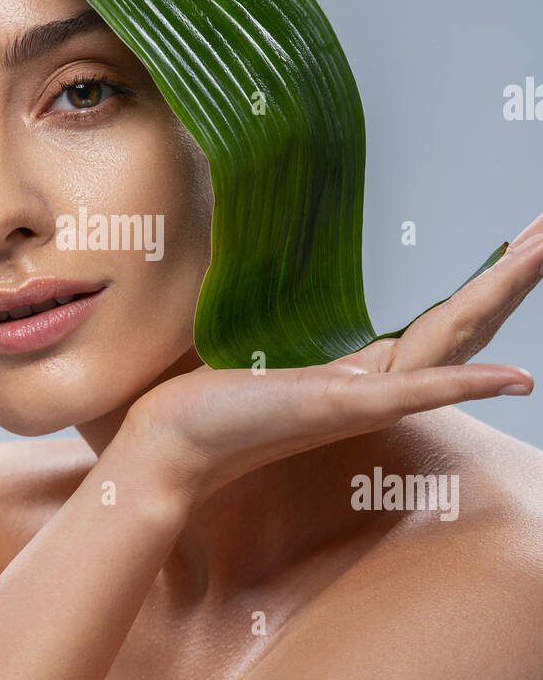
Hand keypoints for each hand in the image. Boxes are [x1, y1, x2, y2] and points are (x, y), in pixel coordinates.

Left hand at [125, 213, 542, 504]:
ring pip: (453, 343)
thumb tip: (292, 290)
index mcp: (370, 373)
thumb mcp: (271, 357)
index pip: (450, 317)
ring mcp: (366, 400)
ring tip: (542, 249)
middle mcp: (380, 386)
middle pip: (467, 321)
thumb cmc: (215, 404)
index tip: (528, 236)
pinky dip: (467, 385)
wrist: (174, 443)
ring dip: (503, 295)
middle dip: (514, 273)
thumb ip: (302, 340)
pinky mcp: (341, 409)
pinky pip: (416, 394)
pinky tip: (517, 378)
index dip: (493, 279)